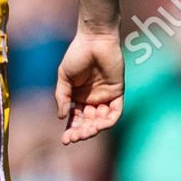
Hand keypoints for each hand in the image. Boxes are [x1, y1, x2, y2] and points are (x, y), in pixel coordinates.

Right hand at [54, 29, 123, 144]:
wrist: (94, 41)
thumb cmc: (77, 56)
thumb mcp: (64, 77)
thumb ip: (62, 96)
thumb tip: (62, 117)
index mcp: (77, 96)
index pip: (75, 118)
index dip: (71, 129)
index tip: (65, 140)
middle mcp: (92, 99)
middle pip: (87, 122)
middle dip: (81, 131)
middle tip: (75, 138)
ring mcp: (105, 97)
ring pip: (101, 120)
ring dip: (93, 128)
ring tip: (85, 132)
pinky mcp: (118, 93)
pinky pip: (115, 112)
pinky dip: (108, 121)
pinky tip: (99, 124)